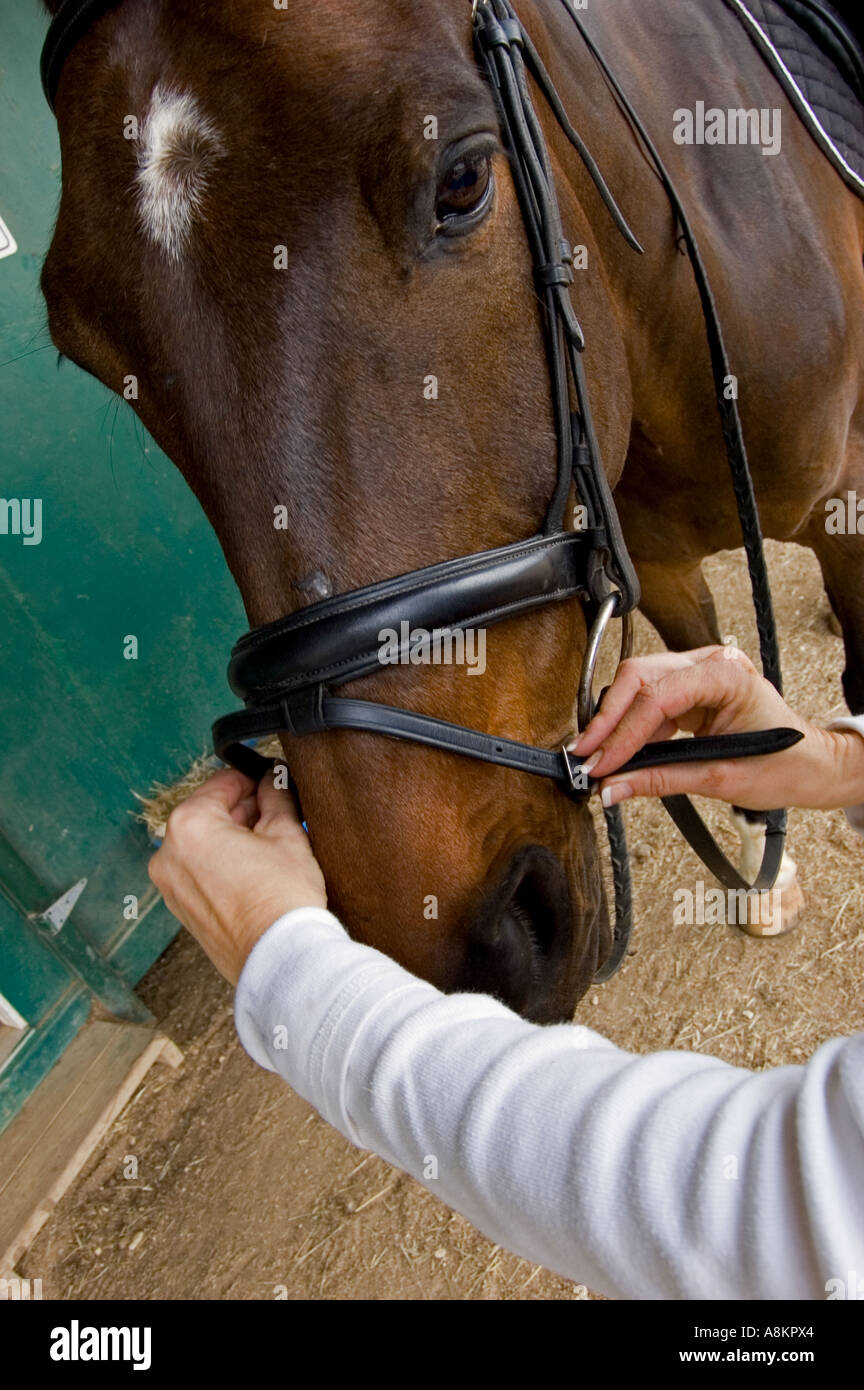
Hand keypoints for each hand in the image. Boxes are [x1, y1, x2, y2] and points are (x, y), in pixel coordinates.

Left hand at [148, 766, 327, 984]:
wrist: (279, 958)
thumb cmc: (281, 899)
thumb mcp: (286, 834)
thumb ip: (275, 797)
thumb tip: (272, 780)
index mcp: (189, 825)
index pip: (223, 784)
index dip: (253, 778)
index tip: (270, 780)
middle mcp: (169, 853)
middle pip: (209, 814)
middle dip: (243, 811)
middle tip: (278, 812)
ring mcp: (171, 885)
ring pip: (204, 844)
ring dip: (234, 838)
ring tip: (271, 845)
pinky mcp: (182, 910)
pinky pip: (201, 872)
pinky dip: (223, 864)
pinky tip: (256, 870)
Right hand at [567, 645, 863, 811]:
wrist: (810, 765)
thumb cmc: (783, 764)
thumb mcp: (720, 779)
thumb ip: (662, 780)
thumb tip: (613, 788)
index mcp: (726, 675)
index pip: (658, 697)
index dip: (622, 733)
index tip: (600, 763)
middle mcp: (711, 662)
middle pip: (640, 678)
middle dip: (608, 719)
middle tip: (586, 756)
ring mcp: (700, 671)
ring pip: (639, 684)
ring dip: (616, 722)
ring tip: (601, 759)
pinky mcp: (692, 687)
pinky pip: (650, 699)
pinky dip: (633, 727)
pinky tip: (623, 752)